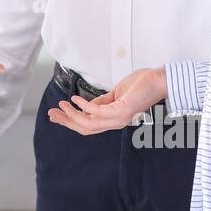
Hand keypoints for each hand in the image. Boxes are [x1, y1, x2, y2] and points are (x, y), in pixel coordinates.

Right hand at [47, 67, 165, 134]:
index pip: (88, 126)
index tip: (56, 114)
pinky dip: (83, 106)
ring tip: (61, 105)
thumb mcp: (116, 95)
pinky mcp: (122, 110)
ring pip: (89, 124)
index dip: (70, 121)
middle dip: (66, 122)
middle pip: (85, 129)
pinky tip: (75, 99)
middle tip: (51, 113)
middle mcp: (116, 122)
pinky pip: (97, 112)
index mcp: (114, 120)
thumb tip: (85, 106)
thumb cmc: (141, 85)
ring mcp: (119, 118)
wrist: (159, 81)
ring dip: (72, 115)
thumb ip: (102, 102)